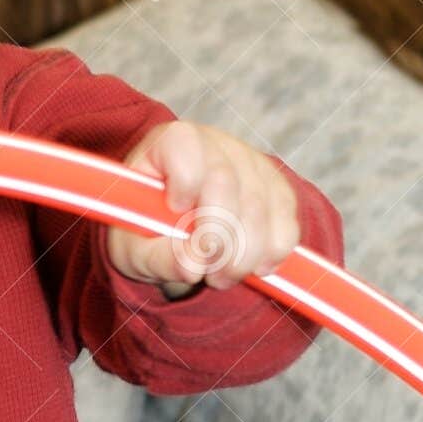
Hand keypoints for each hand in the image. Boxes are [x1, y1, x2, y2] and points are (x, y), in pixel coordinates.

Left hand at [109, 121, 300, 295]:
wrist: (173, 231)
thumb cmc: (146, 232)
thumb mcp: (136, 249)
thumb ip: (159, 257)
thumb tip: (193, 266)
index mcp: (168, 144)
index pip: (184, 146)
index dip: (185, 182)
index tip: (176, 212)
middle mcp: (213, 144)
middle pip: (226, 181)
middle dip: (218, 238)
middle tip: (207, 273)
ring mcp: (250, 162)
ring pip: (261, 206)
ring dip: (245, 255)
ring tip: (221, 277)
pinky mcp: (277, 187)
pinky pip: (287, 222)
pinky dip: (272, 253)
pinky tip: (252, 268)